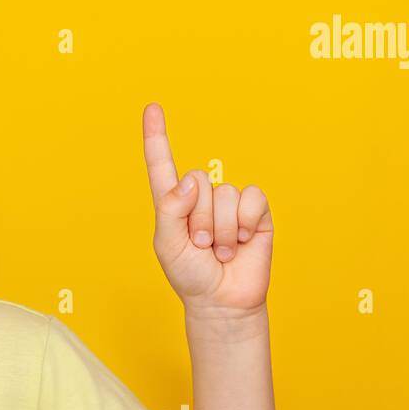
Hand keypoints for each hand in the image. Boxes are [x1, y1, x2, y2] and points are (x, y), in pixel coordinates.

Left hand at [141, 103, 273, 316]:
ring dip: (221, 229)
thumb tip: (192, 181)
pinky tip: (243, 242)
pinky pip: (251, 198)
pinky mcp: (256, 211)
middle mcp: (202, 197)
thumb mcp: (168, 244)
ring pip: (224, 194)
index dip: (157, 136)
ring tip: (219, 251)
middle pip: (197, 181)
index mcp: (174, 202)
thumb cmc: (190, 275)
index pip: (163, 164)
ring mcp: (230, 203)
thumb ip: (171, 209)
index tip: (152, 108)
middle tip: (200, 247)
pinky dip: (244, 222)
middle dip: (198, 219)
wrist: (222, 301)